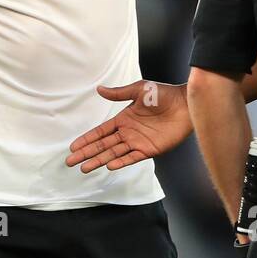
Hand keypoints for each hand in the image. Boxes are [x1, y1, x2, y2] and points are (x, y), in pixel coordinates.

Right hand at [67, 81, 193, 172]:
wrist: (185, 104)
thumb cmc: (164, 94)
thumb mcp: (139, 89)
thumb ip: (119, 93)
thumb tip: (99, 89)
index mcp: (123, 119)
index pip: (101, 132)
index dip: (87, 139)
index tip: (73, 147)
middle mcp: (128, 133)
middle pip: (103, 146)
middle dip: (87, 153)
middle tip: (71, 162)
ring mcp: (138, 142)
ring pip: (114, 154)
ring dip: (99, 160)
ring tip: (84, 168)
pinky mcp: (150, 150)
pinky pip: (132, 158)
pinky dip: (121, 162)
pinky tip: (108, 165)